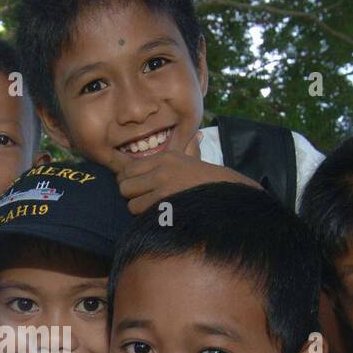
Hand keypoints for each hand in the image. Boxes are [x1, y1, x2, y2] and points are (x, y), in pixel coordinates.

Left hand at [116, 132, 260, 213]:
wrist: (227, 195)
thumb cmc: (208, 180)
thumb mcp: (195, 158)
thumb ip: (188, 147)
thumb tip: (197, 134)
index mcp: (165, 157)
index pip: (128, 168)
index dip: (128, 179)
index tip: (137, 185)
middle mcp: (161, 171)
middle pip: (124, 186)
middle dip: (131, 195)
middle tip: (143, 199)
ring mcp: (164, 190)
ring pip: (131, 204)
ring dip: (139, 210)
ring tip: (152, 208)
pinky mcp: (167, 207)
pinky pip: (142, 215)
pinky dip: (146, 218)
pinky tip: (158, 216)